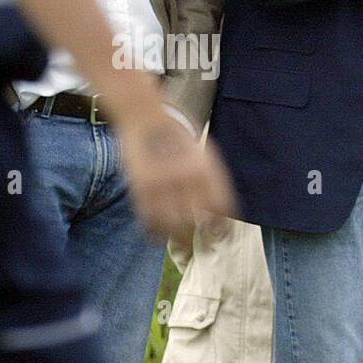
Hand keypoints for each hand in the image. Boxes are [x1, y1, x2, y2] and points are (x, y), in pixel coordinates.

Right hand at [118, 109, 234, 241]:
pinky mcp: (140, 188)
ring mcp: (161, 184)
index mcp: (204, 169)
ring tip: (178, 243)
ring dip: (176, 239)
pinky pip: (150, 221)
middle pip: (196, 223)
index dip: (222, 228)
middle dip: (198, 240)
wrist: (144, 115)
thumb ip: (211, 179)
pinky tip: (157, 234)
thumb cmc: (175, 133)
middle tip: (197, 247)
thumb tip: (220, 212)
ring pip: (173, 227)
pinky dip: (154, 233)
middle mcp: (184, 178)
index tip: (221, 239)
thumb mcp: (201, 151)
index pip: (220, 208)